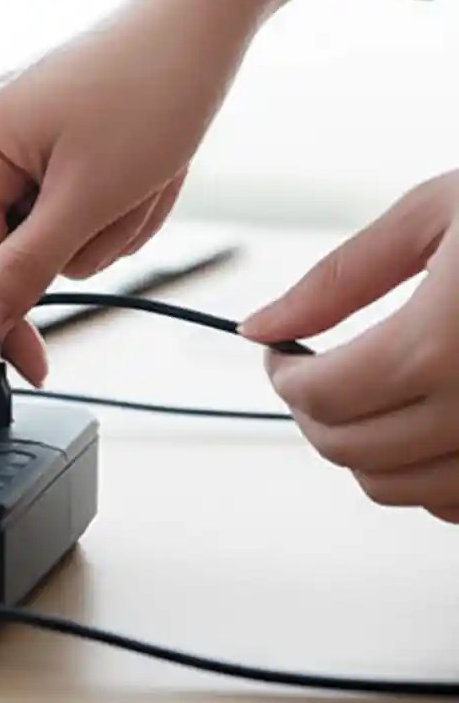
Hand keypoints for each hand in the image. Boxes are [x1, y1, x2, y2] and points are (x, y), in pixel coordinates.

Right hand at [0, 0, 300, 385]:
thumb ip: (25, 268)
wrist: (203, 21)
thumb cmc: (152, 87)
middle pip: (16, 251)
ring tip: (144, 172)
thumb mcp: (88, 197)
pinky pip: (74, 206)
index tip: (36, 365)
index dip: (2, 319)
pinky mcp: (51, 140)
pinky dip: (117, 202)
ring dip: (111, 221)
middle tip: (127, 198)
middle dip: (84, 241)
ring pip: (56, 236)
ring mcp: (18, 139)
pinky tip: (143, 164)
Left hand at [240, 169, 458, 524]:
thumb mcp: (439, 212)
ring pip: (401, 490)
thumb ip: (340, 278)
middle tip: (315, 376)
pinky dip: (428, 476)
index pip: (321, 398)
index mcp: (444, 343)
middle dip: (315, 415)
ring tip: (370, 397)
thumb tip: (262, 325)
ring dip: (365, 451)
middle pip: (350, 451)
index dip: (285, 378)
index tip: (283, 356)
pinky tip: (432, 422)